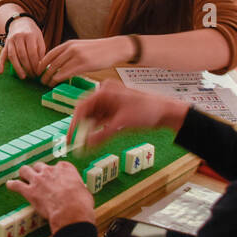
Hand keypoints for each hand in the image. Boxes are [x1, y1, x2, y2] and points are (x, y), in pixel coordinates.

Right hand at [0, 16, 45, 78]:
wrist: (20, 22)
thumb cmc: (32, 32)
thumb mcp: (39, 38)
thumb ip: (41, 50)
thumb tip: (41, 66)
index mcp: (29, 35)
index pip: (32, 52)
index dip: (35, 64)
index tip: (39, 72)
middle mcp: (18, 37)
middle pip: (23, 55)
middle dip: (28, 68)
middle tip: (33, 76)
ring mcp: (10, 41)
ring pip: (13, 56)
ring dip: (18, 68)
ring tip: (23, 77)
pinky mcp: (5, 44)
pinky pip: (2, 54)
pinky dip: (1, 64)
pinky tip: (1, 72)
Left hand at [5, 161, 93, 233]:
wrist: (71, 212)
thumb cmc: (81, 204)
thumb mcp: (84, 191)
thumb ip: (77, 188)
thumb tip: (78, 193)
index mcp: (65, 168)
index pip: (58, 166)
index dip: (56, 173)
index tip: (56, 178)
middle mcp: (50, 170)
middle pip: (40, 166)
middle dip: (39, 172)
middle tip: (39, 179)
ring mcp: (38, 180)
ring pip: (25, 170)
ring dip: (24, 174)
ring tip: (23, 177)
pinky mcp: (29, 191)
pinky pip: (16, 184)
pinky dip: (12, 185)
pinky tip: (9, 185)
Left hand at [37, 37, 131, 85]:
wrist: (114, 47)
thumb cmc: (98, 50)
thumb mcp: (80, 47)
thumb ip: (69, 53)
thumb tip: (58, 63)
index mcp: (69, 44)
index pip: (50, 53)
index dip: (42, 63)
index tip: (37, 70)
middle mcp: (71, 48)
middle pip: (52, 62)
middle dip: (44, 72)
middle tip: (40, 80)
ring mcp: (77, 56)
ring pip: (58, 68)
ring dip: (50, 77)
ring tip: (46, 83)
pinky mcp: (84, 64)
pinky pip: (68, 72)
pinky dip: (59, 78)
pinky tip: (56, 82)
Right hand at [67, 82, 187, 149]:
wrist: (166, 112)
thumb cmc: (147, 110)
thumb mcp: (122, 123)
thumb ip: (102, 135)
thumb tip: (85, 145)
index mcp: (104, 90)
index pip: (82, 106)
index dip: (75, 123)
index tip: (70, 137)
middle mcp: (105, 94)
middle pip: (86, 112)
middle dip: (81, 128)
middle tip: (74, 142)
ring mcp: (110, 103)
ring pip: (93, 118)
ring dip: (89, 131)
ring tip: (83, 145)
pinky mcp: (115, 111)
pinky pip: (101, 121)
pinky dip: (98, 131)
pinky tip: (94, 141)